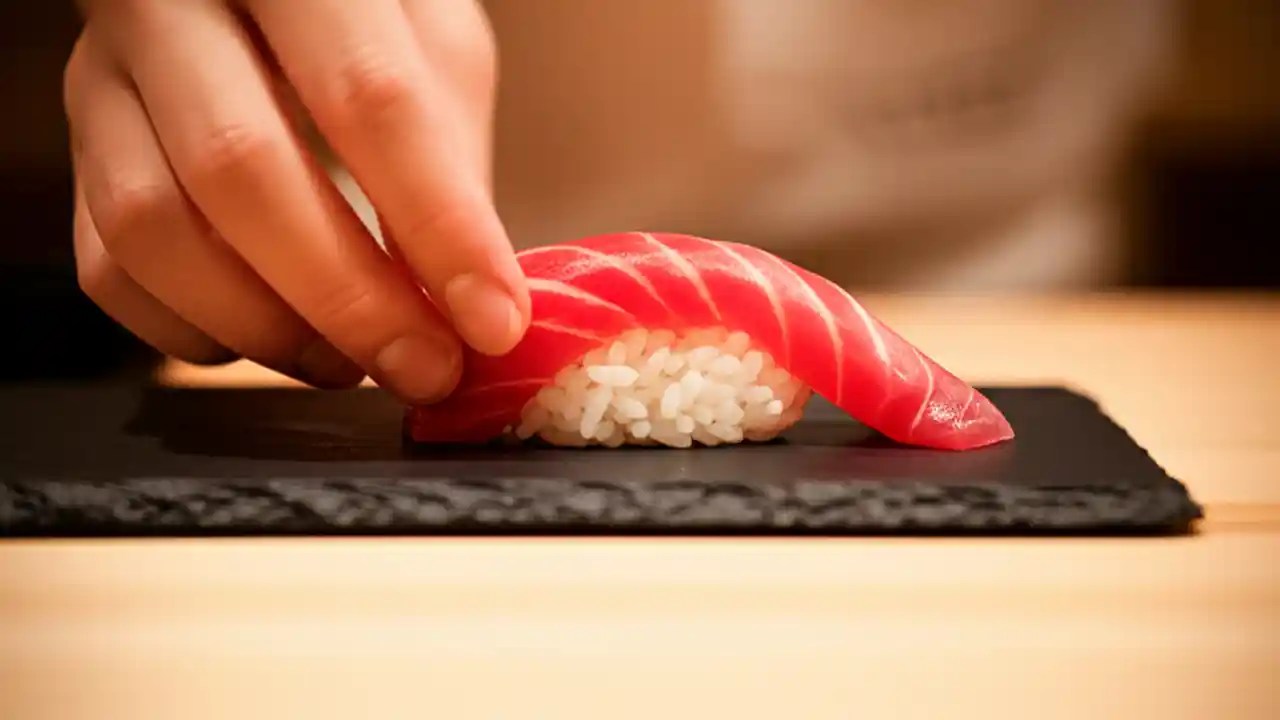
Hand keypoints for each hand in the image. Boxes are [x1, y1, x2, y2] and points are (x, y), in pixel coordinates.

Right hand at [63, 0, 529, 401]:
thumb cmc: (360, 17)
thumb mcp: (432, 47)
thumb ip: (450, 155)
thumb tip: (473, 299)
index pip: (368, 97)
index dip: (437, 225)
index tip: (491, 321)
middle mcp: (171, 8)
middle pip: (241, 168)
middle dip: (349, 299)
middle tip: (424, 368)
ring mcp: (103, 78)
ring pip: (152, 229)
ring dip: (267, 327)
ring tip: (350, 360)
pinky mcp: (79, 148)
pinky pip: (109, 268)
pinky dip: (196, 331)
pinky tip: (273, 336)